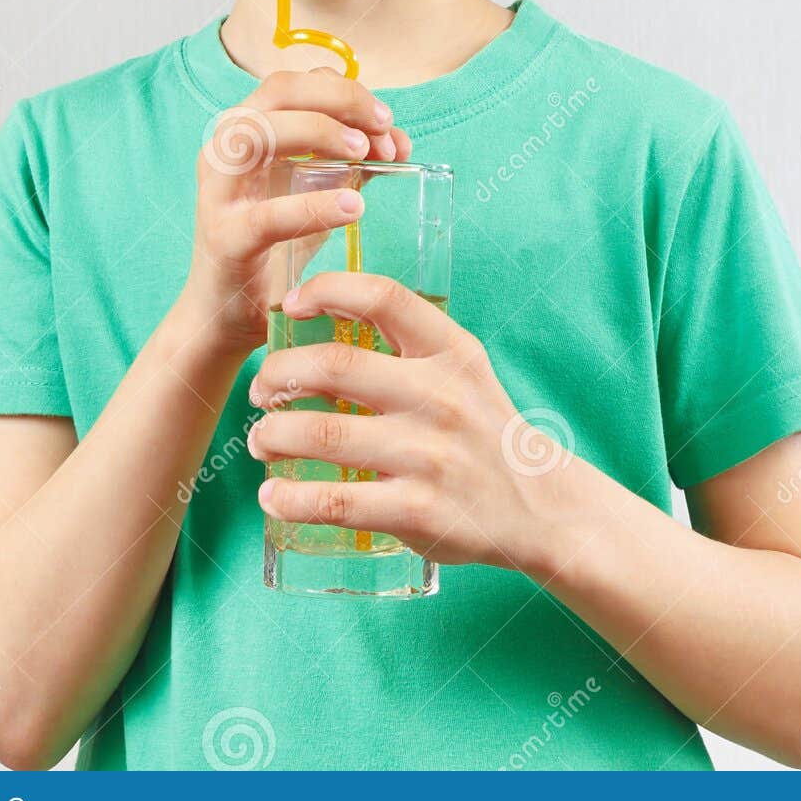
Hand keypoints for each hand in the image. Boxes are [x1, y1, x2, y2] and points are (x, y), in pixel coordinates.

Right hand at [182, 68, 411, 360]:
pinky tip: (353, 206)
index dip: (348, 92)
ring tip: (365, 153)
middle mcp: (225, 148)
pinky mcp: (224, 238)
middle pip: (279, 90)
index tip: (387, 122)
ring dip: (319, 131)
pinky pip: (267, 214)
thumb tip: (398, 140)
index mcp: (247, 130)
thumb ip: (352, 162)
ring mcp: (218, 191)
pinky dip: (313, 206)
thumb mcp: (315, 191)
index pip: (299, 82)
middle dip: (340, 99)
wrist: (227, 315)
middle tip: (382, 125)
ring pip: (260, 133)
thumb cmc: (273, 246)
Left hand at [245, 272, 573, 571]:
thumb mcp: (461, 369)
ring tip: (261, 441)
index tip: (292, 305)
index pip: (384, 297)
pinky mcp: (416, 511)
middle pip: (336, 366)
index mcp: (451, 352)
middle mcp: (440, 397)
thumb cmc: (484, 428)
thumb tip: (324, 312)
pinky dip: (291, 498)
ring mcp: (428, 456)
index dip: (329, 289)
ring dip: (273, 436)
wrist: (539, 505)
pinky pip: (335, 503)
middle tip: (262, 391)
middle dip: (280, 374)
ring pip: (324, 436)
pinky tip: (272, 496)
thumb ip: (406, 341)